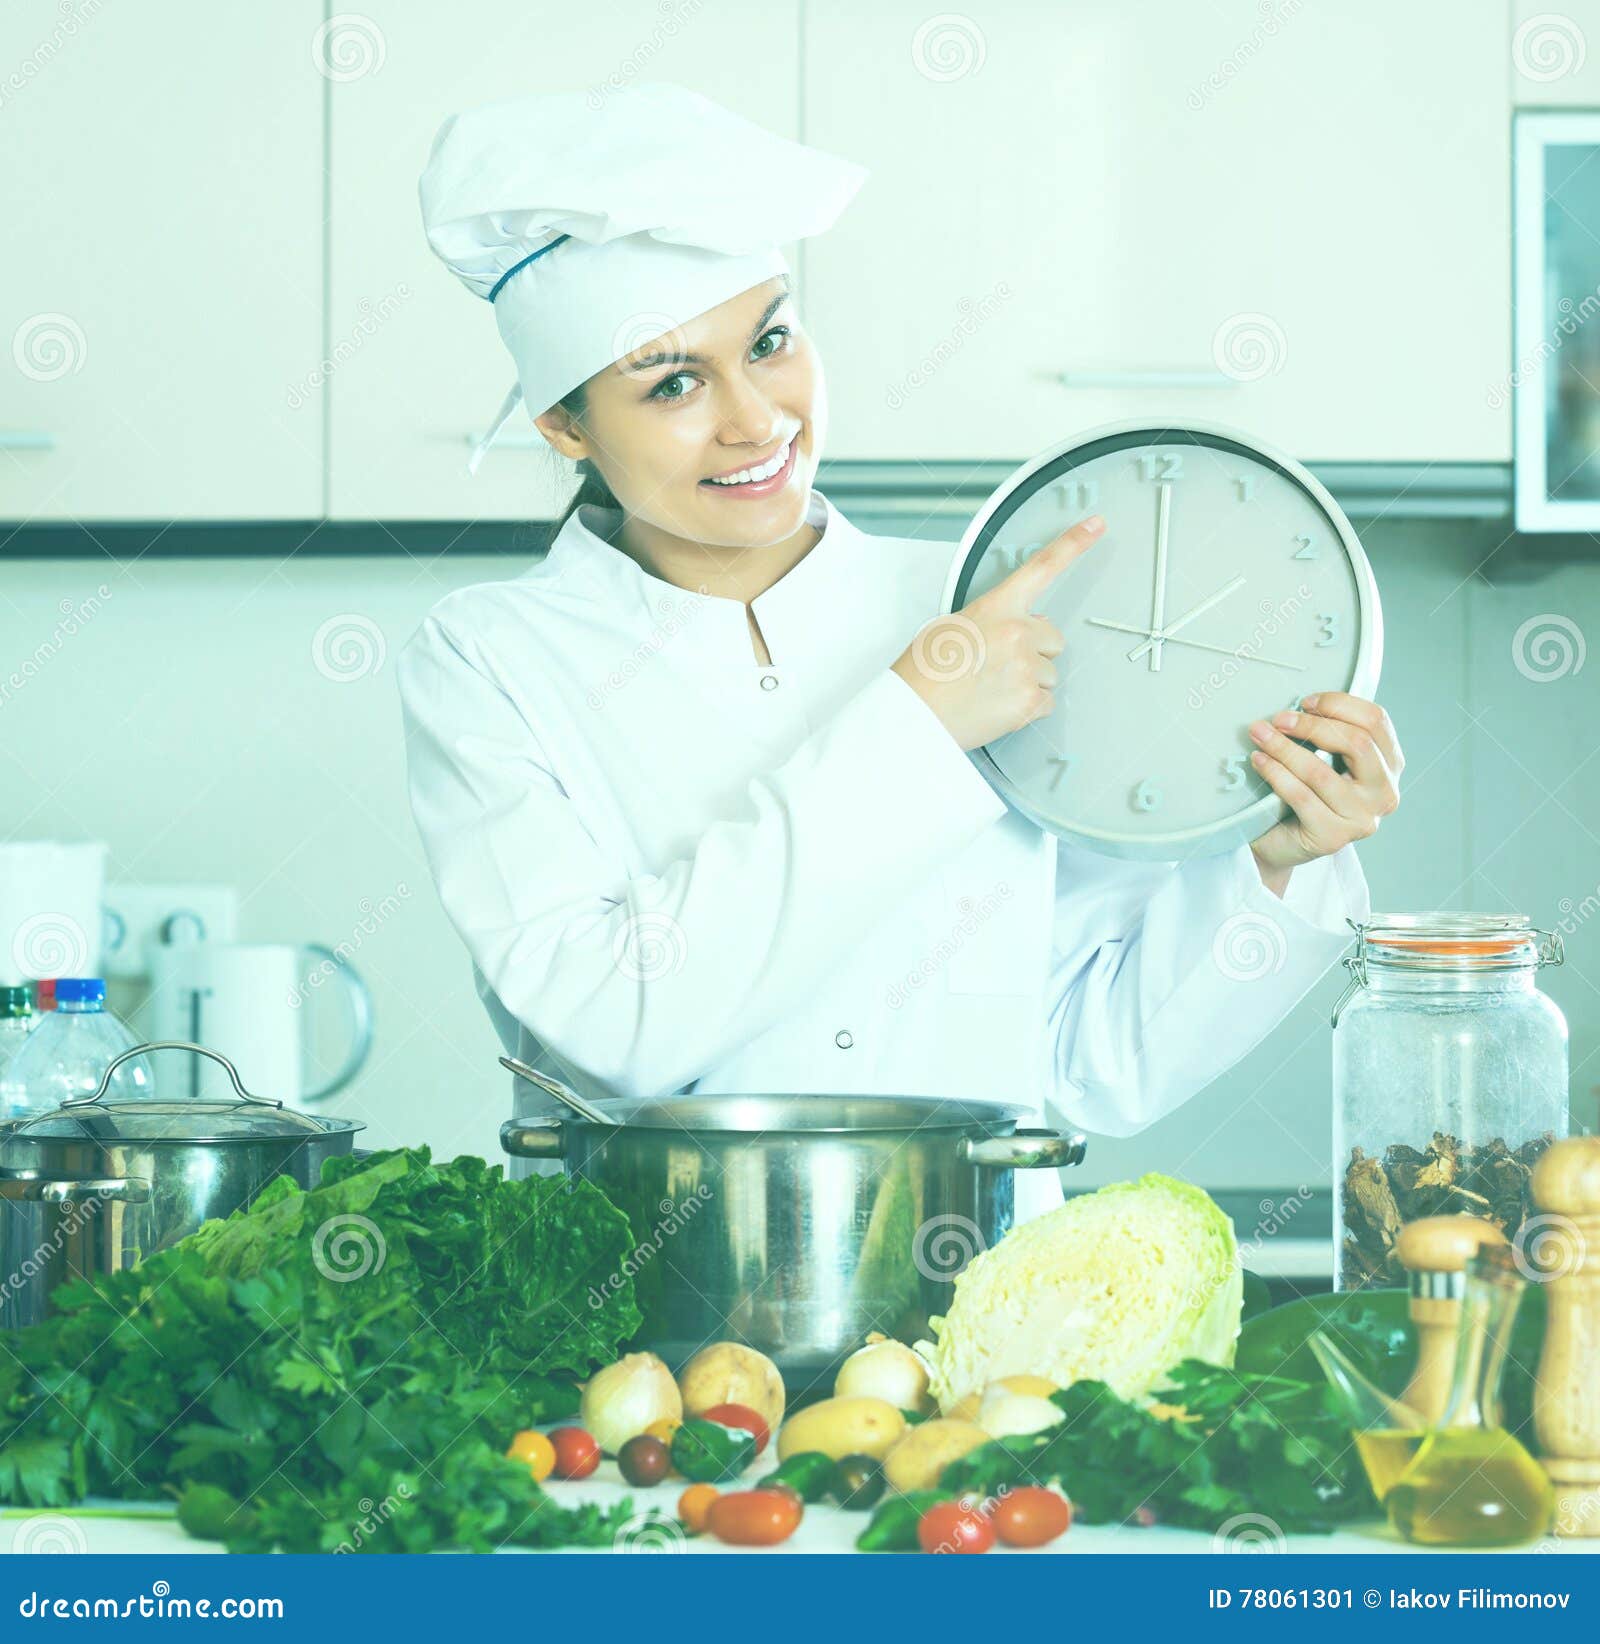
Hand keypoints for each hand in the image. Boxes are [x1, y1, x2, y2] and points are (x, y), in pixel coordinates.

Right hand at [893, 515, 1105, 750]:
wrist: (915, 714)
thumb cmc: (925, 674)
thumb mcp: (951, 626)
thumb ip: (993, 620)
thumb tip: (1024, 629)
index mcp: (996, 608)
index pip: (1041, 567)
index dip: (1073, 543)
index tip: (1095, 525)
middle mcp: (1017, 633)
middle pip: (1053, 638)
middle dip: (1035, 651)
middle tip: (999, 666)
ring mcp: (1027, 667)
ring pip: (1050, 673)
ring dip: (1029, 681)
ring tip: (992, 689)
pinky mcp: (1030, 701)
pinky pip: (1047, 702)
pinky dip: (1027, 708)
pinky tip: (1000, 706)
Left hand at [1247, 691, 1403, 885]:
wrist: (1284, 843)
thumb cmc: (1306, 793)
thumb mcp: (1327, 758)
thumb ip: (1329, 734)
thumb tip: (1299, 704)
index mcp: (1390, 765)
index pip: (1376, 721)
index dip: (1339, 704)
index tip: (1305, 701)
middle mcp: (1384, 793)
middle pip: (1356, 743)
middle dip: (1312, 726)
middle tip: (1278, 719)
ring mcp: (1362, 819)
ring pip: (1321, 772)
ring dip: (1285, 748)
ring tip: (1259, 735)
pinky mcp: (1333, 837)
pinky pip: (1300, 796)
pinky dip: (1275, 773)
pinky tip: (1259, 760)